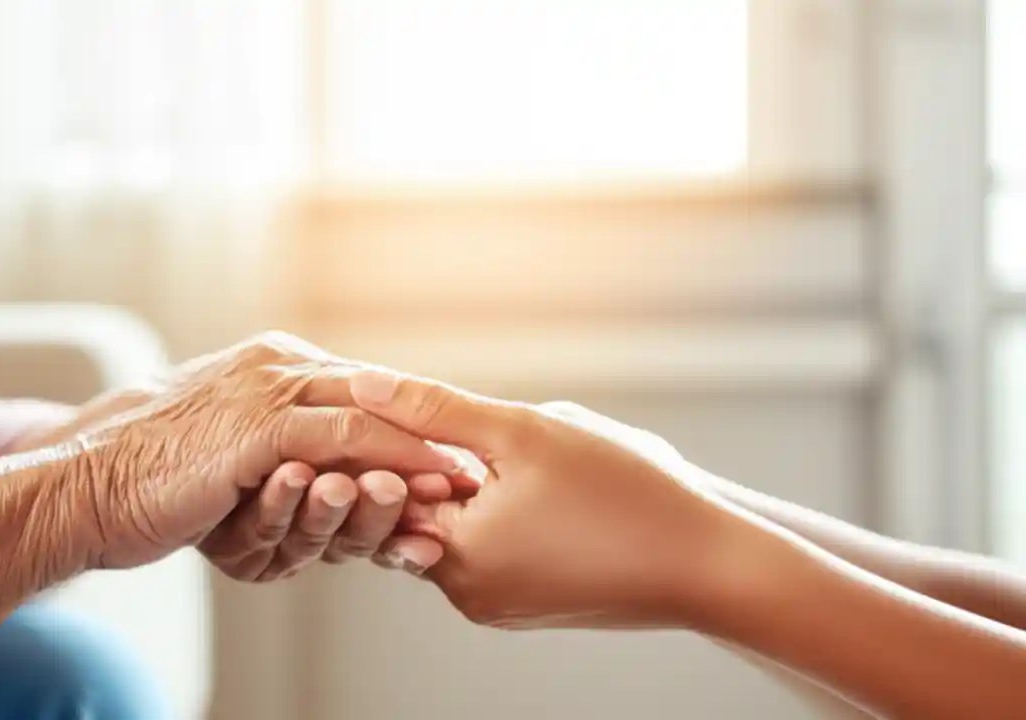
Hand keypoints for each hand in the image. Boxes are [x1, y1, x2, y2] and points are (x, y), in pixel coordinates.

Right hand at [59, 332, 459, 570]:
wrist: (84, 486)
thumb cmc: (148, 477)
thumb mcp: (218, 446)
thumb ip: (269, 440)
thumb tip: (311, 465)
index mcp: (270, 365)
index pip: (356, 388)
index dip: (405, 423)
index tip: (450, 452)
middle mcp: (275, 365)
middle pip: (375, 393)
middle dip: (430, 428)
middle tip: (480, 461)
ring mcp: (267, 388)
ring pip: (370, 411)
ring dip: (422, 447)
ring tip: (465, 479)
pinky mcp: (258, 424)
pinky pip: (344, 437)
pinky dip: (391, 458)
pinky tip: (424, 481)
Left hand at [349, 370, 743, 629]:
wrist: (710, 563)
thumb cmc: (625, 493)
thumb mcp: (523, 433)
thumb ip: (436, 408)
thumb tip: (361, 384)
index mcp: (454, 556)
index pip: (383, 492)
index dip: (388, 439)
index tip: (414, 406)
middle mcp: (466, 594)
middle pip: (413, 514)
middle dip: (425, 462)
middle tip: (465, 423)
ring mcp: (498, 605)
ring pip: (453, 529)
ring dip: (464, 486)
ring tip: (509, 452)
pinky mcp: (528, 605)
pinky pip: (488, 551)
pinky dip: (493, 513)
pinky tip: (535, 485)